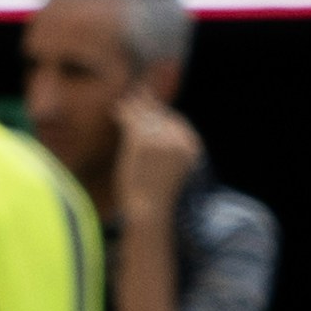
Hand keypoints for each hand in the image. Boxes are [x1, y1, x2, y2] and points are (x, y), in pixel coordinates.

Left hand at [118, 88, 202, 209]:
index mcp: (193, 148)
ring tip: (123, 104)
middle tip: (137, 96)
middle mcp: (180, 141)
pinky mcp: (142, 143)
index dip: (163, 113)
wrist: (152, 214)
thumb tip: (161, 140)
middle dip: (149, 105)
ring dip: (134, 107)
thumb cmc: (161, 201)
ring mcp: (161, 140)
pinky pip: (132, 122)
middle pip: (162, 115)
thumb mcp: (175, 174)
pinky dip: (124, 114)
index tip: (152, 105)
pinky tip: (117, 110)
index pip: (178, 122)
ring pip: (145, 116)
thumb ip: (171, 153)